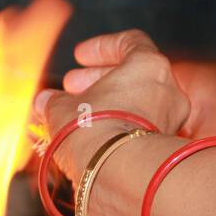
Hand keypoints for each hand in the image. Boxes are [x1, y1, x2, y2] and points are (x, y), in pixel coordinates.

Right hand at [34, 29, 190, 181]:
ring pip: (136, 104)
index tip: (81, 57)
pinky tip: (90, 137)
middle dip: (98, 81)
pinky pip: (138, 129)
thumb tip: (45, 102)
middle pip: (132, 76)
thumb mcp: (63, 108)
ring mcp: (170, 121)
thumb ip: (54, 101)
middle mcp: (167, 90)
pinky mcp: (163, 148)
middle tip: (71, 88)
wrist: (113, 173)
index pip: (130, 43)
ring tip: (75, 116)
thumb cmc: (94, 130)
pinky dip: (116, 128)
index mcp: (149, 65)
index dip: (101, 48)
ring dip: (107, 106)